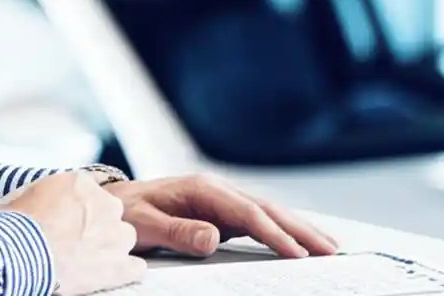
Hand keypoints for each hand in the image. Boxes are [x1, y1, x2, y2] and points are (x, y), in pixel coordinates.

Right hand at [0, 171, 144, 295]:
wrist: (16, 256)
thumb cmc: (14, 226)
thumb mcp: (25, 193)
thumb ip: (48, 190)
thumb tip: (49, 196)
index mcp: (82, 184)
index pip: (94, 188)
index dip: (84, 205)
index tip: (75, 218)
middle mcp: (105, 204)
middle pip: (111, 213)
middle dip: (98, 225)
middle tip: (77, 241)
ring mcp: (115, 235)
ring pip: (124, 238)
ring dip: (111, 247)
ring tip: (88, 260)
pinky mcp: (119, 266)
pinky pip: (136, 267)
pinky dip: (125, 271)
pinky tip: (109, 274)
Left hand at [105, 174, 338, 258]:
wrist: (111, 204)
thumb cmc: (124, 213)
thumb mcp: (142, 224)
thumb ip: (176, 232)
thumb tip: (213, 239)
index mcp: (202, 189)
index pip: (248, 213)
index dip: (276, 234)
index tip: (298, 254)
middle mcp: (217, 191)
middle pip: (268, 209)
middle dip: (302, 229)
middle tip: (331, 250)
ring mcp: (221, 202)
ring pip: (268, 214)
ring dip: (299, 230)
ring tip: (328, 248)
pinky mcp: (221, 215)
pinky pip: (258, 224)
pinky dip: (282, 233)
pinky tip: (299, 244)